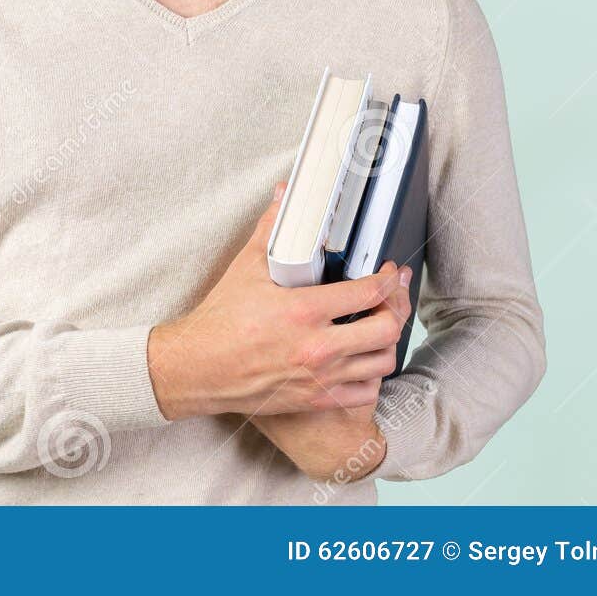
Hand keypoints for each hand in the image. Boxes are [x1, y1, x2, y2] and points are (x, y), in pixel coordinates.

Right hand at [147, 182, 410, 419]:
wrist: (199, 367)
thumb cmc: (221, 319)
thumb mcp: (246, 267)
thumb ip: (271, 229)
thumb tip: (284, 195)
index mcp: (303, 310)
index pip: (367, 292)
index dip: (388, 279)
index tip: (389, 272)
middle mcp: (317, 346)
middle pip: (386, 329)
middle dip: (397, 308)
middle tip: (391, 298)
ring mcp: (319, 377)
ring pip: (382, 362)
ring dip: (387, 342)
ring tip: (379, 328)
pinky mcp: (316, 399)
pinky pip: (366, 393)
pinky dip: (372, 377)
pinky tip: (362, 361)